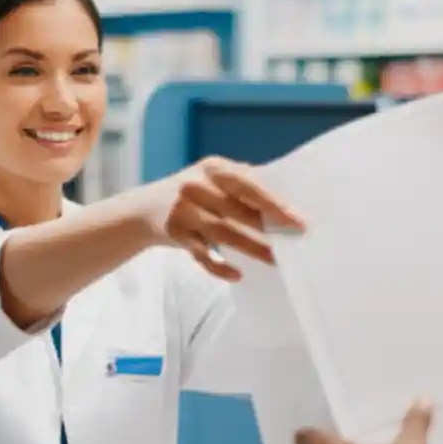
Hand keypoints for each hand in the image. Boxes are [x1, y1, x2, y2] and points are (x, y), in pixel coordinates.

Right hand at [144, 156, 304, 280]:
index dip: (273, 203)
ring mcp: (183, 211)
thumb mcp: (214, 178)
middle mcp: (195, 186)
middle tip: (294, 242)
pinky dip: (219, 267)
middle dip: (267, 228)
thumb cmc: (195, 192)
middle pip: (237, 211)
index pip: (247, 184)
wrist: (144, 207)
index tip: (298, 220)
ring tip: (276, 260)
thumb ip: (244, 184)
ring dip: (252, 249)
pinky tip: (238, 274)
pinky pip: (202, 255)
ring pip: (223, 234)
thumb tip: (289, 201)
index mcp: (213, 168)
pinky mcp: (175, 235)